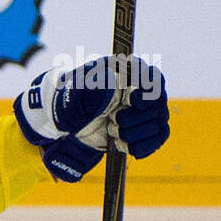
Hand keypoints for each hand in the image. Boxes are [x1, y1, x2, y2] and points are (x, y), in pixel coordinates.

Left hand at [14, 56, 169, 181]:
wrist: (62, 125)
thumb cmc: (66, 103)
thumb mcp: (72, 96)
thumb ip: (89, 90)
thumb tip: (110, 84)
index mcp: (123, 73)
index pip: (150, 76)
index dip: (149, 88)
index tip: (134, 100)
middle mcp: (137, 89)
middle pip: (158, 102)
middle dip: (138, 117)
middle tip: (115, 122)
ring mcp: (141, 110)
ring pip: (158, 121)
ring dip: (138, 132)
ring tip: (114, 134)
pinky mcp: (141, 129)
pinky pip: (157, 136)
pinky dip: (145, 145)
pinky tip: (127, 147)